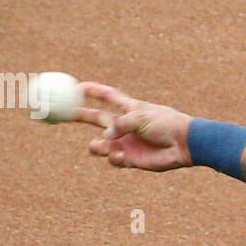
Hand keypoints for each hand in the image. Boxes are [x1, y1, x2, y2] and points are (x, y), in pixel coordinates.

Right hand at [78, 82, 193, 171]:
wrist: (184, 145)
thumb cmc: (167, 124)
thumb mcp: (142, 116)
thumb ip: (121, 124)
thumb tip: (104, 137)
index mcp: (129, 108)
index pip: (106, 96)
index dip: (91, 91)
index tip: (74, 86)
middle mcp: (124, 125)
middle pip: (95, 118)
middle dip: (77, 116)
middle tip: (61, 115)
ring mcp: (125, 142)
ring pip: (99, 144)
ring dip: (97, 146)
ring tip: (101, 146)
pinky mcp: (130, 159)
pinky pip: (112, 159)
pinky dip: (114, 157)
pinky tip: (123, 156)